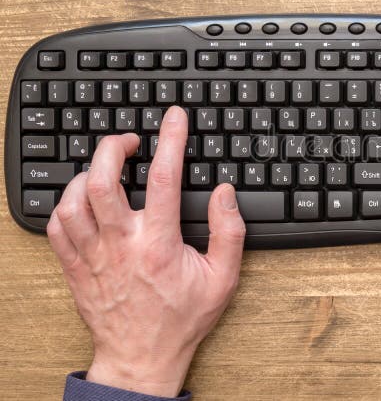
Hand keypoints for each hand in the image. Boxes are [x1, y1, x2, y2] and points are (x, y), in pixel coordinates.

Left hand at [46, 106, 245, 396]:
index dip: (170, 140)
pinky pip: (56, 226)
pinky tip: (84, 200)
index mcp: (158, 245)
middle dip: (114, 147)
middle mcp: (120, 246)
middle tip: (131, 141)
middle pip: (102, 181)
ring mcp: (92, 256)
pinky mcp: (74, 267)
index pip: (162, 179)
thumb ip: (229, 232)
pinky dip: (66, 203)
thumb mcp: (223, 279)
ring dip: (88, 173)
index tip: (174, 119)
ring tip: (107, 168)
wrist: (141, 358)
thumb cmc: (181, 318)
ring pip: (73, 200)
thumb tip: (224, 193)